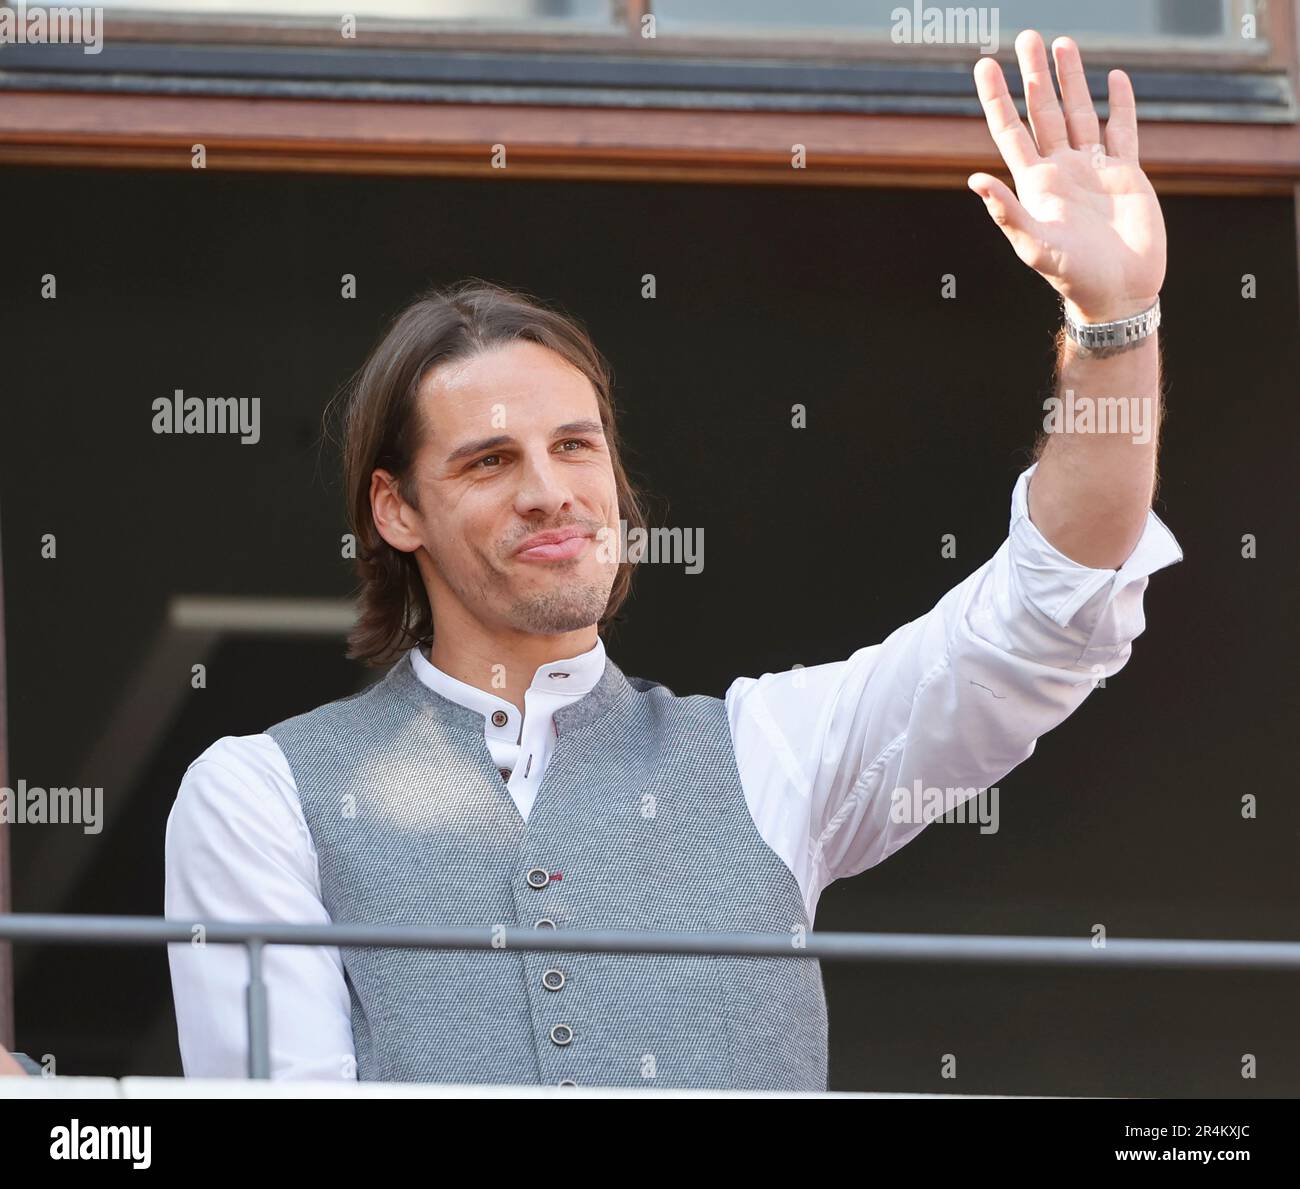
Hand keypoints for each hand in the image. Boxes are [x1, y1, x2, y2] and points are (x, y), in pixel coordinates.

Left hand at [969, 30, 1165, 323]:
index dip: (997, 98)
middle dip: (1035, 74)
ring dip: (1072, 79)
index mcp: (1035, 184)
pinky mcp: (1126, 174)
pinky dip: (1121, 103)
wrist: (1119, 292)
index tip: (985, 65)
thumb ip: (1006, 212)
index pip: (1010, 131)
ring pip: (1081, 112)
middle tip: (1028, 36)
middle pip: (1044, 111)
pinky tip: (1115, 79)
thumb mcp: (1034, 246)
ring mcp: (1093, 169)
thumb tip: (974, 179)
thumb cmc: (1074, 276)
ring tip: (1064, 43)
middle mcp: (1061, 171)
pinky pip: (1122, 130)